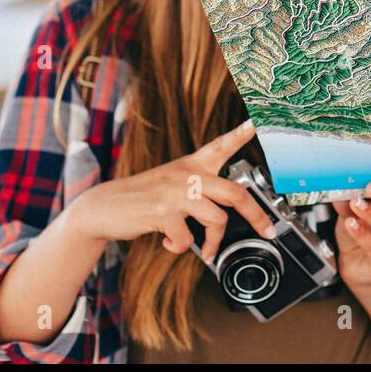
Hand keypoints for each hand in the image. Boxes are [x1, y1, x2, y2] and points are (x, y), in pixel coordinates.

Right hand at [72, 119, 277, 262]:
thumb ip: (199, 191)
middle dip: (256, 215)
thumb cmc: (144, 197)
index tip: (259, 121)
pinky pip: (187, 239)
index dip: (242, 132)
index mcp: (193, 165)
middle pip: (235, 193)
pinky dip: (180, 248)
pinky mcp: (162, 212)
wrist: (103, 207)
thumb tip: (224, 215)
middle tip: (267, 231)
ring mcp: (176, 192)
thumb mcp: (173, 183)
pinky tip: (170, 243)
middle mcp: (188, 175)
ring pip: (217, 219)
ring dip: (212, 242)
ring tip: (206, 250)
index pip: (222, 145)